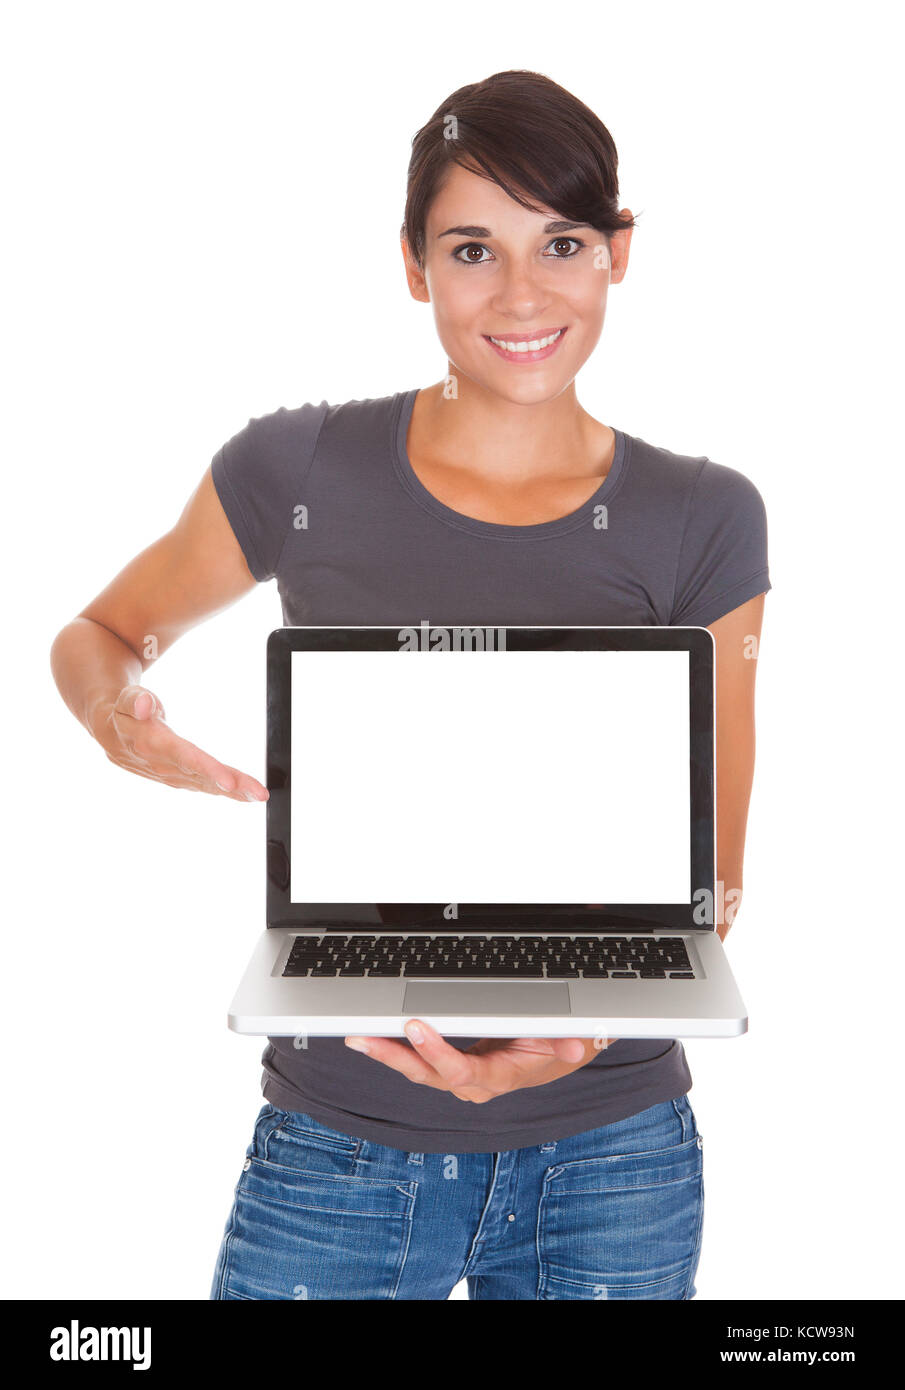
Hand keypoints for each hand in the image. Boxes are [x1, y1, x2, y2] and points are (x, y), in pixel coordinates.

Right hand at [94, 684, 268, 801]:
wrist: (108, 728)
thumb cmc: (122, 709)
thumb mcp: (124, 698)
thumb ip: (135, 700)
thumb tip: (146, 704)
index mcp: (151, 744)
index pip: (183, 757)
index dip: (207, 769)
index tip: (230, 780)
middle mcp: (162, 764)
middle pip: (201, 775)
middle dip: (231, 786)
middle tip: (258, 794)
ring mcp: (170, 774)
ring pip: (206, 784)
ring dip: (234, 792)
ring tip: (260, 795)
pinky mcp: (177, 777)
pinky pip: (204, 785)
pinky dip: (225, 791)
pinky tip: (245, 795)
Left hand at [345, 1019, 617, 1102]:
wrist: (555, 1057)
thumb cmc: (557, 1045)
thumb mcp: (567, 1041)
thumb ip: (568, 1043)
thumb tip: (577, 1047)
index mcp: (500, 1077)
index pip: (462, 1070)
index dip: (438, 1052)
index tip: (416, 1027)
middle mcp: (475, 1083)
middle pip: (428, 1075)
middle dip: (393, 1056)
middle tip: (363, 1036)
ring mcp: (460, 1078)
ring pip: (417, 1071)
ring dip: (385, 1053)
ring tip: (355, 1036)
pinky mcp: (451, 1068)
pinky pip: (419, 1062)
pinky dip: (394, 1049)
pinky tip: (372, 1035)